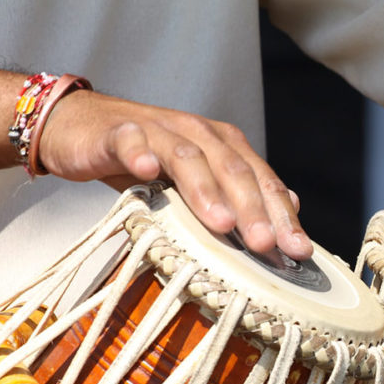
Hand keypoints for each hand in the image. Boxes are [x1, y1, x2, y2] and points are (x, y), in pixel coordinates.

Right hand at [38, 90, 312, 261]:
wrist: (83, 130)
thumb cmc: (148, 164)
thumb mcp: (199, 184)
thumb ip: (241, 195)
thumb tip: (292, 207)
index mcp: (226, 147)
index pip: (262, 181)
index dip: (283, 216)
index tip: (299, 252)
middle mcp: (200, 133)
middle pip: (233, 170)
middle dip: (253, 210)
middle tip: (267, 246)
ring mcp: (159, 130)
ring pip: (189, 157)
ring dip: (207, 190)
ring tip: (222, 223)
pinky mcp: (118, 132)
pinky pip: (131, 141)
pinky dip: (139, 154)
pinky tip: (147, 172)